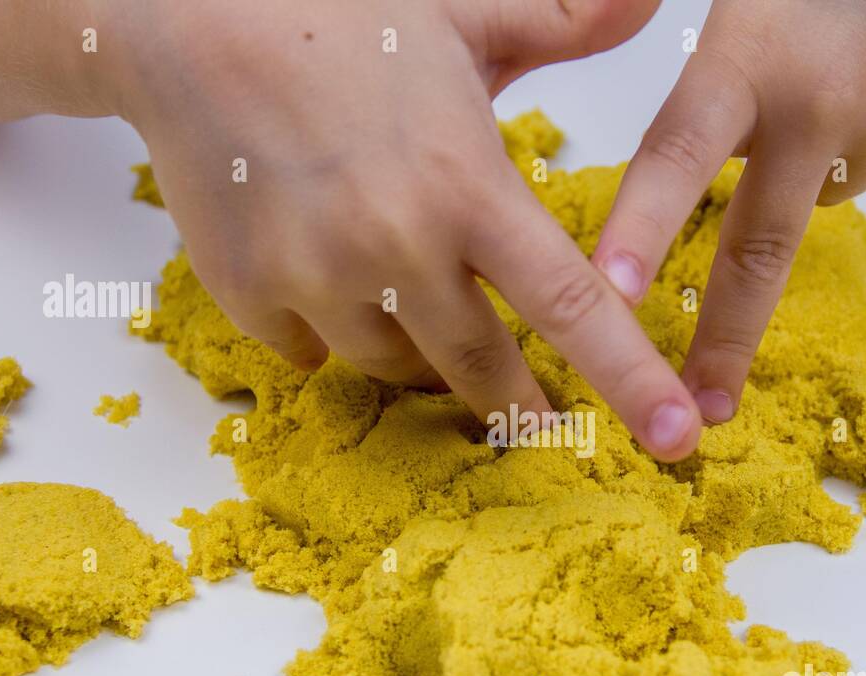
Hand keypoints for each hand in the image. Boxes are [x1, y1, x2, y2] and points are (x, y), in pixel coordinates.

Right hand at [105, 0, 702, 460]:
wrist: (188, 22)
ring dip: (420, 352)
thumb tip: (654, 2)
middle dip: (516, 400)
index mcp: (469, 187)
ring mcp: (318, 279)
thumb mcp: (465, 12)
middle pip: (483, 367)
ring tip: (412, 299)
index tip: (677, 441)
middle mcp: (398, 248)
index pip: (575, 307)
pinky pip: (312, 351)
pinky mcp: (251, 295)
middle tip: (534, 410)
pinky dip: (333, 331)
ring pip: (396, 365)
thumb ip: (566, 21)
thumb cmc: (338, 12)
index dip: (633, 381)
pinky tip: (328, 276)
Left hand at [594, 0, 865, 423]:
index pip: (677, 157)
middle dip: (725, 341)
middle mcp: (817, 106)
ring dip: (794, 172)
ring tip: (814, 84)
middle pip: (759, 247)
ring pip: (813, 194)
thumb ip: (696, 75)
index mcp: (748, 59)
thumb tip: (655, 154)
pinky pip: (862, 161)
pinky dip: (845, 142)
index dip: (642, 230)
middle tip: (700, 413)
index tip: (606, 299)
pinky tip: (860, 80)